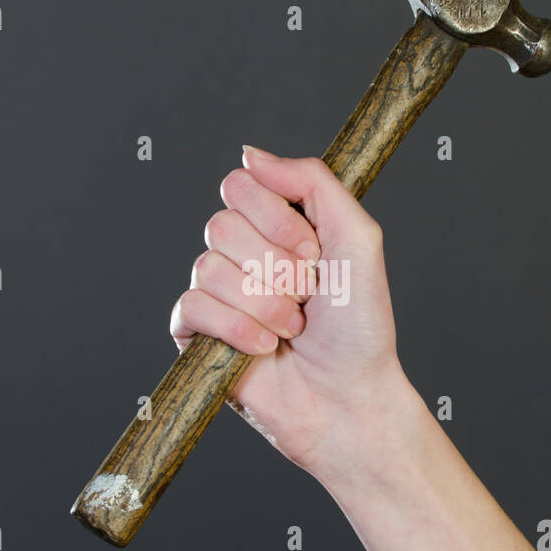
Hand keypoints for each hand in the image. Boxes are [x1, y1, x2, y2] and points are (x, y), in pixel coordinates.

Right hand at [170, 146, 416, 483]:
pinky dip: (236, 328)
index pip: (241, 185)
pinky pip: (191, 306)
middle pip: (222, 224)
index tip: (313, 251)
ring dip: (264, 303)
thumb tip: (249, 153)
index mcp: (275, 224)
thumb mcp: (357, 238)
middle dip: (276, 267)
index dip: (277, 218)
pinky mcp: (196, 334)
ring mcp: (216, 293)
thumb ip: (312, 181)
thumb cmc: (358, 327)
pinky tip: (265, 348)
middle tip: (307, 297)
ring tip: (292, 328)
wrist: (349, 397)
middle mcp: (242, 253)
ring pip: (208, 266)